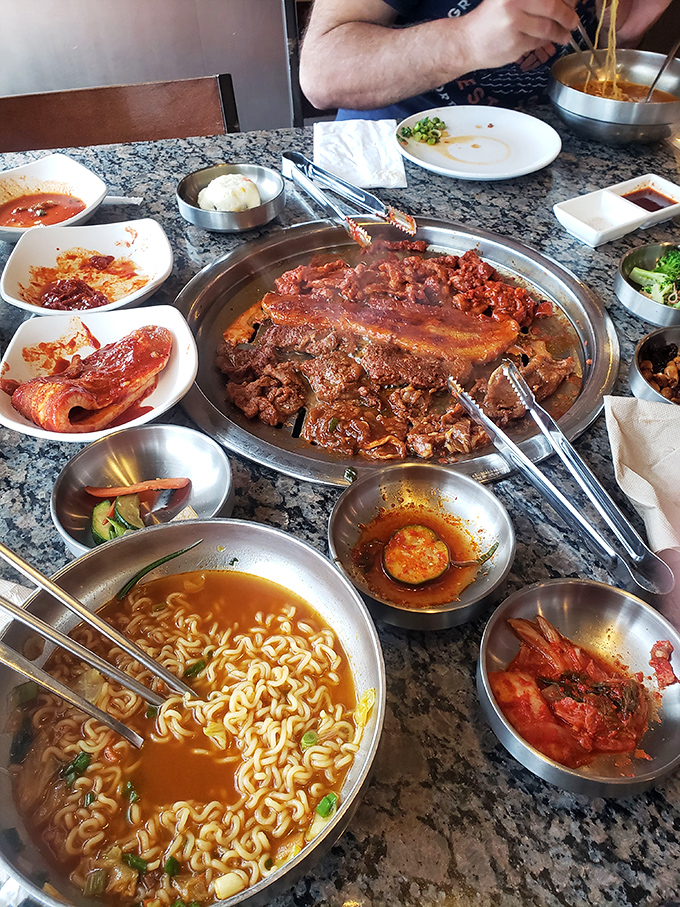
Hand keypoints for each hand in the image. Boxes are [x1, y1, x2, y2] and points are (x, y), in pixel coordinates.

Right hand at [455, 0, 579, 71]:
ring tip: (564, 35)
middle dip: (567, 16)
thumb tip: (566, 2)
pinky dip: (543, 43)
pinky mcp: (515, 43)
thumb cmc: (490, 20)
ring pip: (547, 28)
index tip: (573, 3)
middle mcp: (513, 2)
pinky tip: (543, 42)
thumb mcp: (508, 0)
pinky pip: (537, 43)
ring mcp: (514, 23)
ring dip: (559, 33)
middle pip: (552, 7)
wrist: (467, 42)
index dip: (566, 1)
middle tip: (573, 21)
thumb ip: (534, 1)